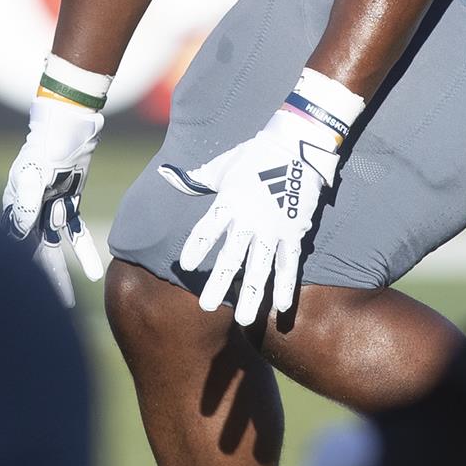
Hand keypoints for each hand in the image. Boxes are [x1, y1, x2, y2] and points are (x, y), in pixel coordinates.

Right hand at [2, 94, 105, 303]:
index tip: (22, 294)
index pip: (13, 244)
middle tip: (48, 309)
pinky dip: (83, 250)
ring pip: (53, 247)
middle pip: (31, 252)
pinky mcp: (68, 201)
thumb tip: (20, 233)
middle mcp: (27, 209)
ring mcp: (48, 206)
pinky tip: (94, 272)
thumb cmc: (47, 143)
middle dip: (39, 280)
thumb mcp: (34, 172)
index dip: (15, 270)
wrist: (68, 122)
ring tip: (69, 302)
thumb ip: (26, 201)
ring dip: (61, 272)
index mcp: (14, 205)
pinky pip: (74, 230)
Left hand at [159, 107, 339, 325]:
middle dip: (218, 283)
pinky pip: (289, 263)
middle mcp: (249, 219)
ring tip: (242, 320)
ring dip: (251, 295)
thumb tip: (168, 175)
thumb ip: (196, 178)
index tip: (185, 266)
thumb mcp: (222, 165)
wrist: (297, 145)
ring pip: (260, 268)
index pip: (207, 229)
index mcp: (229, 202)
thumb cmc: (255, 154)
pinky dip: (285, 285)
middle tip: (206, 307)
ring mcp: (273, 228)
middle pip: (231, 257)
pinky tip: (279, 307)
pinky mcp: (294, 231)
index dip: (197, 247)